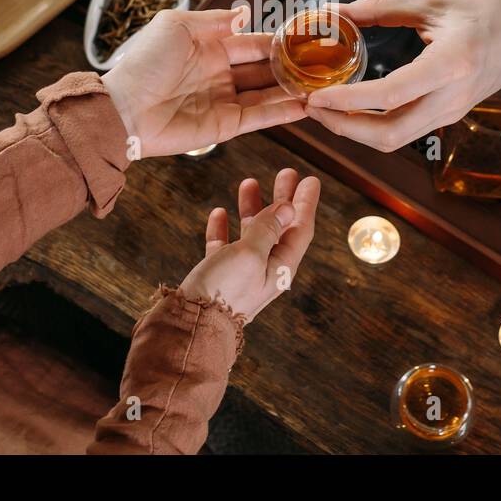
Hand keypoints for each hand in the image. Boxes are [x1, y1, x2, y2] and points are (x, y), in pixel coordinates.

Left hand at [101, 7, 304, 157]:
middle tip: (322, 63)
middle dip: (291, 66)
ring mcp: (224, 100)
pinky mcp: (225, 126)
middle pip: (264, 68)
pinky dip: (283, 112)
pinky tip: (305, 105)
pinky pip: (260, 117)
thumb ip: (215, 20)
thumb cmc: (143, 64)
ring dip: (293, 89)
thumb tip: (247, 13)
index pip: (252, 42)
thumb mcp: (177, 26)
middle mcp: (219, 73)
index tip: (304, 38)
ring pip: (268, 93)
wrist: (123, 109)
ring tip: (321, 84)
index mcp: (209, 46)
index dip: (278, 41)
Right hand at [180, 168, 320, 320]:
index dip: (305, 203)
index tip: (310, 179)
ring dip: (253, 208)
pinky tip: (218, 213)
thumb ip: (268, 229)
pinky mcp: (217, 277)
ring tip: (249, 183)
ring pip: (252, 234)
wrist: (190, 326)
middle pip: (279, 228)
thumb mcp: (250, 254)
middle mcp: (265, 270)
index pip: (300, 228)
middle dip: (283, 200)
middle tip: (285, 174)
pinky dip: (223, 228)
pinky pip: (224, 247)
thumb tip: (287, 208)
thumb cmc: (222, 292)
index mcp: (280, 266)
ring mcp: (241, 274)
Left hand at [304, 0, 500, 150]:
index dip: (348, 100)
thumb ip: (379, 9)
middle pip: (388, 134)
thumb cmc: (487, 14)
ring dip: (354, 132)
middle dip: (343, 128)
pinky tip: (351, 109)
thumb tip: (333, 12)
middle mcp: (451, 97)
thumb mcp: (432, 1)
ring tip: (324, 109)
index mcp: (451, 63)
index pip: (390, 94)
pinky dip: (371, 127)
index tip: (316, 95)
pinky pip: (403, 133)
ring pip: (394, 140)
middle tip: (311, 107)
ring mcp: (450, 113)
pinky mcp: (447, 118)